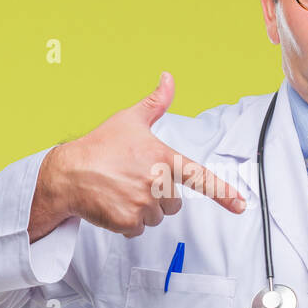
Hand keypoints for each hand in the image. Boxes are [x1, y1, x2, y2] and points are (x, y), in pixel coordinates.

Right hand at [29, 72, 246, 240]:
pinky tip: (113, 205)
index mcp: (162, 157)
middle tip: (132, 181)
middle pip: (174, 203)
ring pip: (157, 218)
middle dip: (157, 197)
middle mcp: (156, 182)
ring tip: (121, 192)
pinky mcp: (128, 221)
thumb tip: (168, 78)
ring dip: (142, 210)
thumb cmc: (99, 146)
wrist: (67, 173)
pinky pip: (139, 229)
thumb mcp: (129, 119)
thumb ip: (155, 102)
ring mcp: (142, 203)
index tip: (241, 205)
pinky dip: (127, 222)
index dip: (223, 192)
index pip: (198, 176)